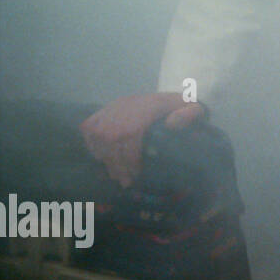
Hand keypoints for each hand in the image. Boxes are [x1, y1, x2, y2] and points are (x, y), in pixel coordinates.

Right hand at [80, 93, 204, 187]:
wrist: (166, 97)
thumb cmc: (178, 108)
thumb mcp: (191, 107)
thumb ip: (190, 114)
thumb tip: (171, 125)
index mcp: (143, 111)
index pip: (129, 138)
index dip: (131, 159)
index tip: (136, 174)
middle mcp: (122, 110)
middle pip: (112, 142)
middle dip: (117, 165)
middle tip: (125, 182)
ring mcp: (110, 109)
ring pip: (98, 138)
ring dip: (105, 159)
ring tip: (115, 174)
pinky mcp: (101, 109)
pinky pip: (88, 128)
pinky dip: (91, 143)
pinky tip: (101, 156)